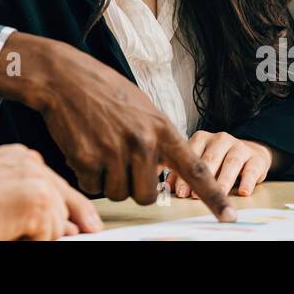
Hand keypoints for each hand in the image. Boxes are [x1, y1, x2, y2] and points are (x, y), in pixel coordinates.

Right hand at [0, 32, 235, 221]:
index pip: (196, 168)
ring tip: (99, 146)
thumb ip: (157, 138)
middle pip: (147, 195)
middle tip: (119, 162)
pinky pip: (92, 187)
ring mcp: (115, 151)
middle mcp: (142, 142)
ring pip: (118, 193)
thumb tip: (165, 169)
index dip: (214, 196)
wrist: (64, 77)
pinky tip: (83, 147)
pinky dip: (85, 174)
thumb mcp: (142, 108)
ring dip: (107, 179)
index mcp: (161, 128)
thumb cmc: (104, 91)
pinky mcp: (88, 159)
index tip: (230, 217)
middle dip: (133, 186)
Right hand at [0, 143, 102, 239]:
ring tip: (4, 231)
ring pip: (58, 223)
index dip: (72, 210)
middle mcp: (31, 162)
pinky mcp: (36, 201)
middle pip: (65, 202)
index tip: (86, 225)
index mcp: (20, 157)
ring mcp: (36, 179)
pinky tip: (5, 234)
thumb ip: (31, 204)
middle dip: (58, 227)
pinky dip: (31, 244)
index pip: (57, 185)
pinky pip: (49, 237)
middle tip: (39, 233)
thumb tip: (69, 228)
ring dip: (37, 236)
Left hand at [163, 132, 277, 197]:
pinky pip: (251, 169)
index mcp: (202, 138)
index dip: (185, 173)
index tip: (180, 192)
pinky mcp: (257, 158)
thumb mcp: (201, 163)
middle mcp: (220, 139)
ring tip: (218, 195)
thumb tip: (167, 188)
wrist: (251, 154)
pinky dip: (247, 181)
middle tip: (196, 196)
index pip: (191, 154)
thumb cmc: (219, 161)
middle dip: (203, 179)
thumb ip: (183, 173)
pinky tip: (243, 192)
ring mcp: (239, 147)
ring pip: (231, 163)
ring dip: (223, 181)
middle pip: (210, 158)